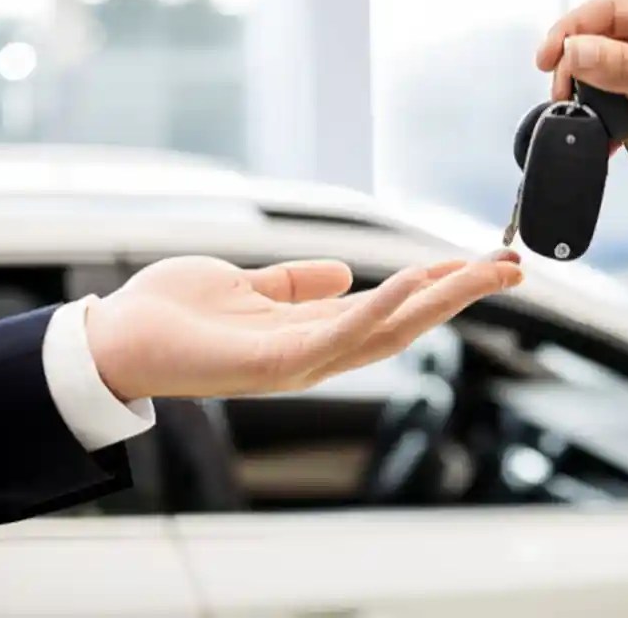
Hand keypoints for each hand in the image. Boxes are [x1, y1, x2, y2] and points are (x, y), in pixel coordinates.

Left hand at [85, 252, 522, 400]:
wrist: (113, 338)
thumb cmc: (170, 315)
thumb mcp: (246, 286)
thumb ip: (294, 285)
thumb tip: (341, 273)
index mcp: (312, 330)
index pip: (391, 308)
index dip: (441, 286)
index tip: (483, 263)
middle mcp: (315, 350)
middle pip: (405, 322)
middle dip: (461, 295)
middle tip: (514, 269)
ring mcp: (298, 362)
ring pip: (386, 331)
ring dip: (440, 301)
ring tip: (483, 273)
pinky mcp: (272, 364)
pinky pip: (337, 337)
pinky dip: (380, 312)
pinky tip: (415, 286)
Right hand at [536, 0, 627, 247]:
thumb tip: (577, 49)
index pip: (613, 9)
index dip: (574, 30)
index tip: (548, 59)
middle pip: (603, 44)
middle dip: (577, 69)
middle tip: (562, 101)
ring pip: (606, 82)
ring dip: (587, 103)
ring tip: (576, 126)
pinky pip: (619, 116)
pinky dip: (603, 130)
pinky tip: (597, 145)